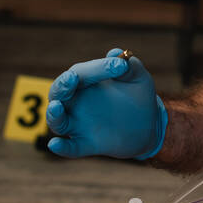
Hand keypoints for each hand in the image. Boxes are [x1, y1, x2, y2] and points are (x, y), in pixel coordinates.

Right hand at [45, 48, 166, 159]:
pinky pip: (70, 148)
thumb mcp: (138, 79)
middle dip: (62, 86)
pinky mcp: (87, 144)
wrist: (149, 125)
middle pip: (58, 93)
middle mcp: (76, 102)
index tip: (121, 66)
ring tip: (57, 107)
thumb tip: (117, 54)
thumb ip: (130, 66)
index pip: (82, 72)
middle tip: (72, 79)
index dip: (99, 68)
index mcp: (85, 82)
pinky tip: (55, 145)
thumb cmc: (138, 96)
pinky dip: (62, 148)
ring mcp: (79, 124)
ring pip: (57, 121)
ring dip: (53, 115)